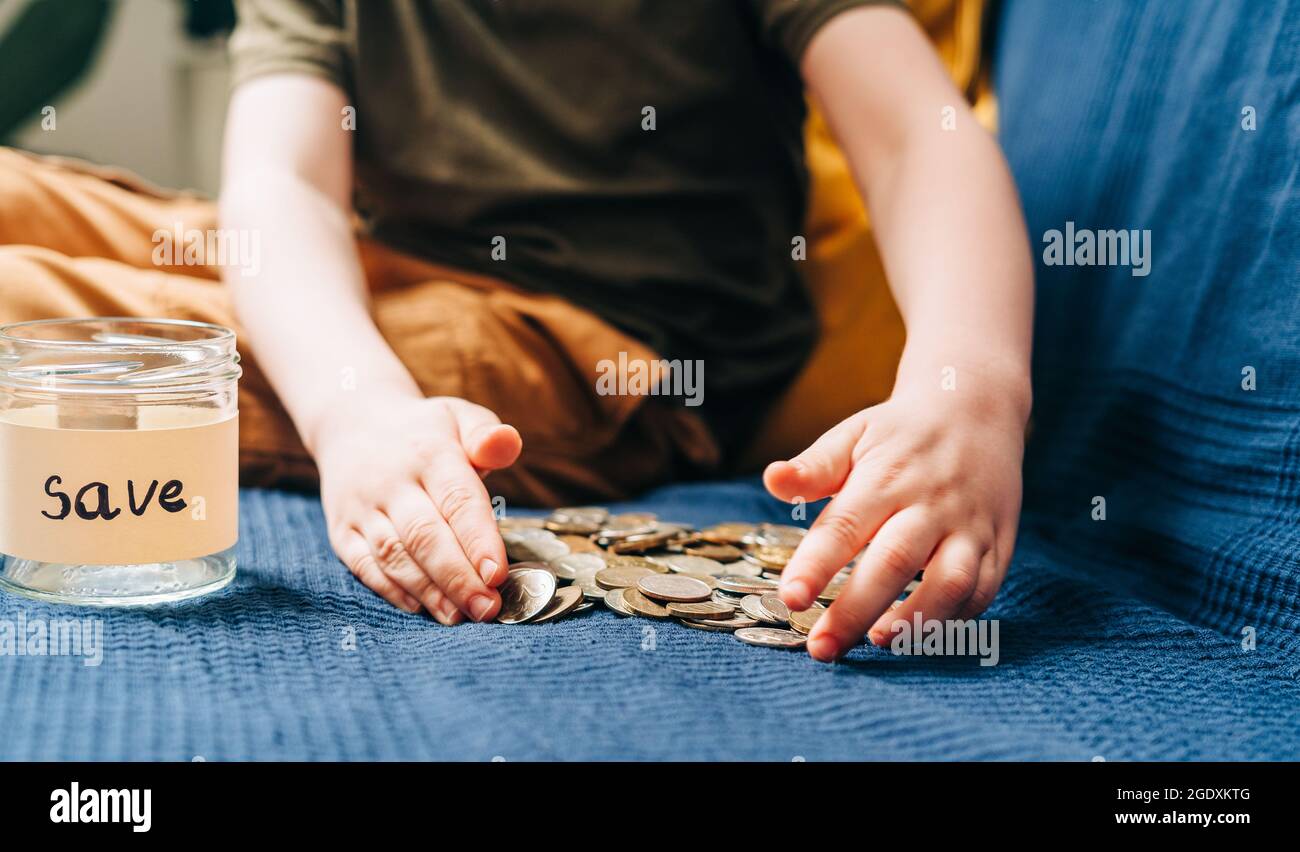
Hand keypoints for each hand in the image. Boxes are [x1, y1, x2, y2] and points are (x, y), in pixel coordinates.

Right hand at [314, 394, 521, 623]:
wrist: (352, 424)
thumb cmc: (423, 431)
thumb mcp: (459, 416)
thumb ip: (487, 435)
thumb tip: (507, 444)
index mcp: (429, 452)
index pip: (457, 499)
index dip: (477, 539)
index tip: (498, 575)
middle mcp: (391, 482)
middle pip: (424, 536)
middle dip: (458, 578)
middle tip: (487, 608)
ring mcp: (362, 508)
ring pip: (393, 556)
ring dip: (428, 591)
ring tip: (459, 616)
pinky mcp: (341, 530)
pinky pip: (363, 566)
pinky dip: (391, 591)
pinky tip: (420, 608)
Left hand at [764, 382, 1026, 660]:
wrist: (975, 407)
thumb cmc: (900, 432)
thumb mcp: (854, 434)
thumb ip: (815, 465)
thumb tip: (772, 480)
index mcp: (886, 476)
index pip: (846, 526)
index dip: (816, 565)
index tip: (790, 598)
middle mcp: (930, 502)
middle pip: (893, 562)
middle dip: (855, 610)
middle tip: (820, 649)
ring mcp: (969, 524)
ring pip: (950, 581)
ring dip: (915, 618)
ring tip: (877, 642)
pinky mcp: (997, 542)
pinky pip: (983, 588)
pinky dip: (954, 617)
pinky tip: (920, 632)